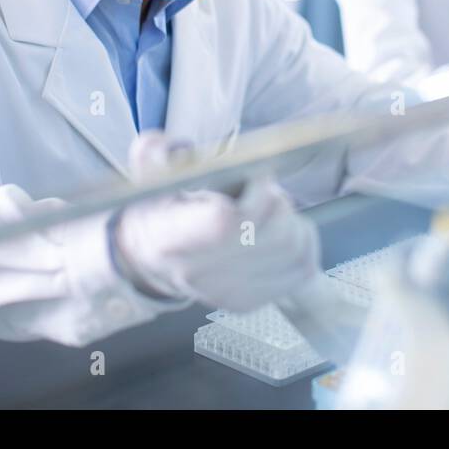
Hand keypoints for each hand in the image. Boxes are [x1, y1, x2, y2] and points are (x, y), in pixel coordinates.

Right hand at [112, 132, 321, 310]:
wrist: (151, 263)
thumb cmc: (157, 213)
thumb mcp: (146, 179)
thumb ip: (153, 155)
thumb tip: (168, 146)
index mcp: (171, 239)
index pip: (226, 222)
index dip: (255, 192)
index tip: (253, 175)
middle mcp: (200, 274)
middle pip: (272, 234)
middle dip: (277, 201)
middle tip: (262, 189)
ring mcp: (229, 293)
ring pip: (294, 249)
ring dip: (291, 220)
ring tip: (268, 210)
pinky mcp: (252, 302)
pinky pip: (303, 267)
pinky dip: (302, 243)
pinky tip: (279, 232)